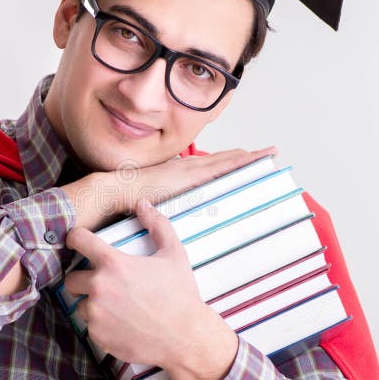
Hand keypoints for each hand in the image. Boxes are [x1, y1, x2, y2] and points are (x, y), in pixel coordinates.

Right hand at [61, 146, 275, 230]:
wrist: (109, 195)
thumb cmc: (121, 205)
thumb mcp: (145, 210)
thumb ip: (156, 215)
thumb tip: (158, 226)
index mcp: (175, 177)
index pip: (207, 169)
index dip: (227, 165)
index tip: (245, 164)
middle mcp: (183, 169)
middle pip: (221, 161)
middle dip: (244, 157)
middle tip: (269, 153)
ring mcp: (184, 170)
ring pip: (223, 160)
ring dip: (246, 157)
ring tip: (268, 153)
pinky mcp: (185, 175)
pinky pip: (217, 166)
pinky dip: (235, 162)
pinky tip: (250, 160)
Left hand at [64, 198, 238, 379]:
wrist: (186, 338)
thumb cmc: (181, 296)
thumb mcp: (174, 254)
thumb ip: (157, 225)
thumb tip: (144, 204)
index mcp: (113, 264)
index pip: (79, 240)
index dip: (76, 238)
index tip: (77, 241)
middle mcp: (99, 287)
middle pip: (71, 278)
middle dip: (83, 280)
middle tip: (103, 284)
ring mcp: (96, 313)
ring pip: (80, 304)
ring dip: (93, 304)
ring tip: (118, 307)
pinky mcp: (98, 335)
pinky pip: (90, 326)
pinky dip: (102, 325)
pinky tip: (122, 323)